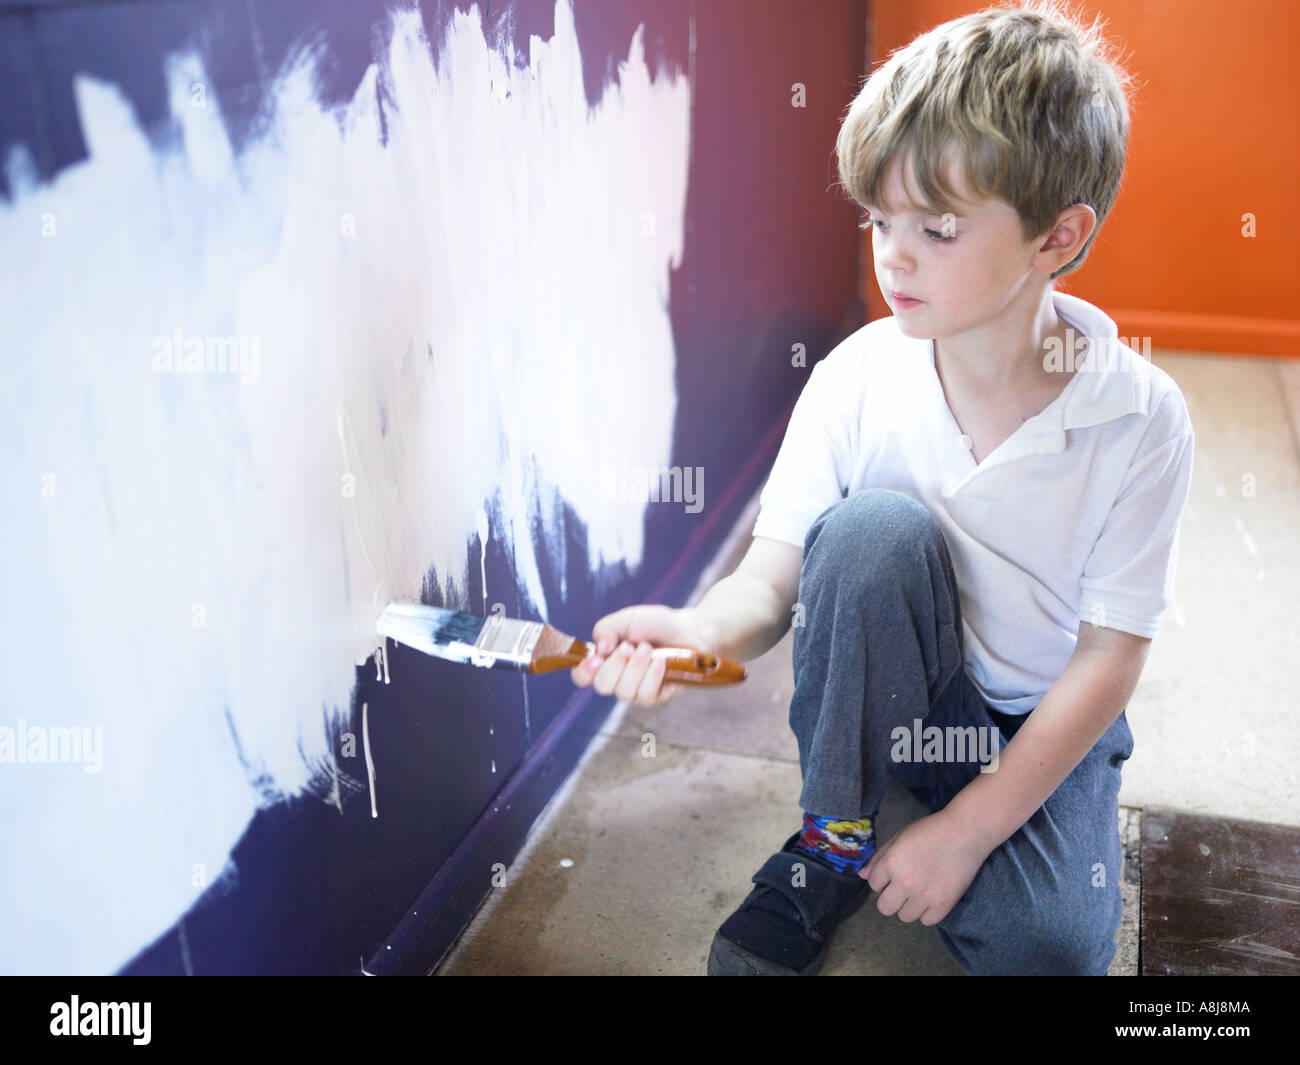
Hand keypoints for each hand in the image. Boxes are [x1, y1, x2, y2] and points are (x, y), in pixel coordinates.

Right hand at [570, 605, 720, 707]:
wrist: (689, 630)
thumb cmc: (656, 624)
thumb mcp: (628, 618)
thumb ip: (606, 628)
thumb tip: (599, 648)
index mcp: (605, 660)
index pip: (582, 676)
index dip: (584, 672)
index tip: (597, 658)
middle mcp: (617, 678)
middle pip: (601, 686)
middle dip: (616, 665)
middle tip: (630, 646)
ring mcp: (636, 690)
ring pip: (624, 692)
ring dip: (636, 668)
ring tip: (648, 649)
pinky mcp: (655, 696)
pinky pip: (645, 696)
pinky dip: (652, 676)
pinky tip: (661, 661)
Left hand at [861, 808, 992, 925]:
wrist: (965, 832)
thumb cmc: (931, 831)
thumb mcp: (899, 837)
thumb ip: (879, 858)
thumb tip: (862, 876)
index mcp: (891, 862)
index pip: (873, 885)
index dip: (882, 880)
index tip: (894, 874)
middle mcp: (905, 881)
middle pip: (884, 908)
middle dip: (891, 898)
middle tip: (903, 887)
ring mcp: (925, 895)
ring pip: (905, 917)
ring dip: (909, 906)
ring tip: (920, 891)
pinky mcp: (944, 904)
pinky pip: (927, 921)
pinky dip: (928, 912)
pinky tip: (933, 896)